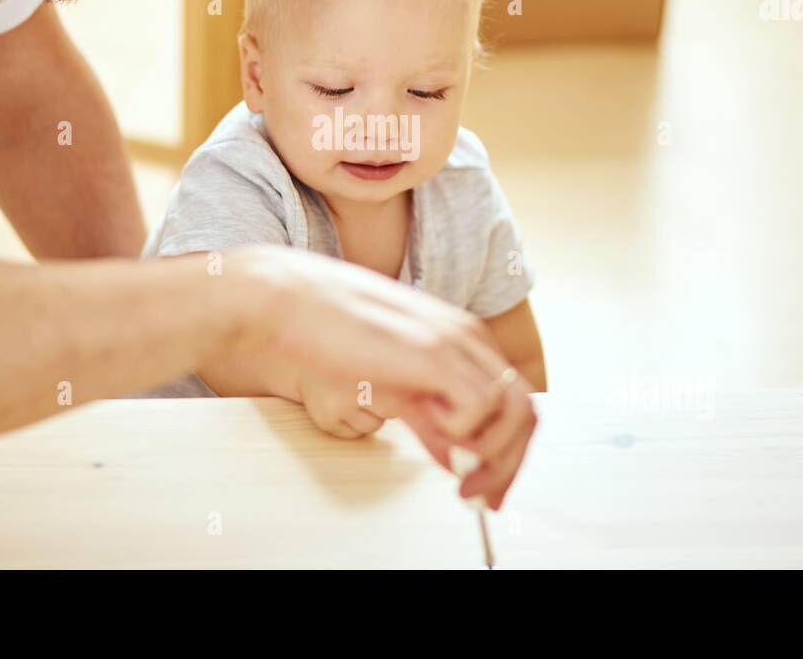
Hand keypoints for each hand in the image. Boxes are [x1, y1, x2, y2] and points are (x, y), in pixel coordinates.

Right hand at [230, 245, 536, 503]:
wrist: (279, 307)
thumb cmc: (319, 341)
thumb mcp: (383, 388)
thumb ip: (427, 420)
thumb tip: (454, 457)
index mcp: (458, 340)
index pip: (512, 402)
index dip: (507, 453)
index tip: (486, 487)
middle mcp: (464, 338)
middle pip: (523, 412)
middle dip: (507, 465)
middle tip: (479, 495)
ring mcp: (451, 343)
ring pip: (514, 411)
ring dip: (492, 457)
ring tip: (459, 477)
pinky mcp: (432, 353)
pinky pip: (479, 407)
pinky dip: (464, 435)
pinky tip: (434, 439)